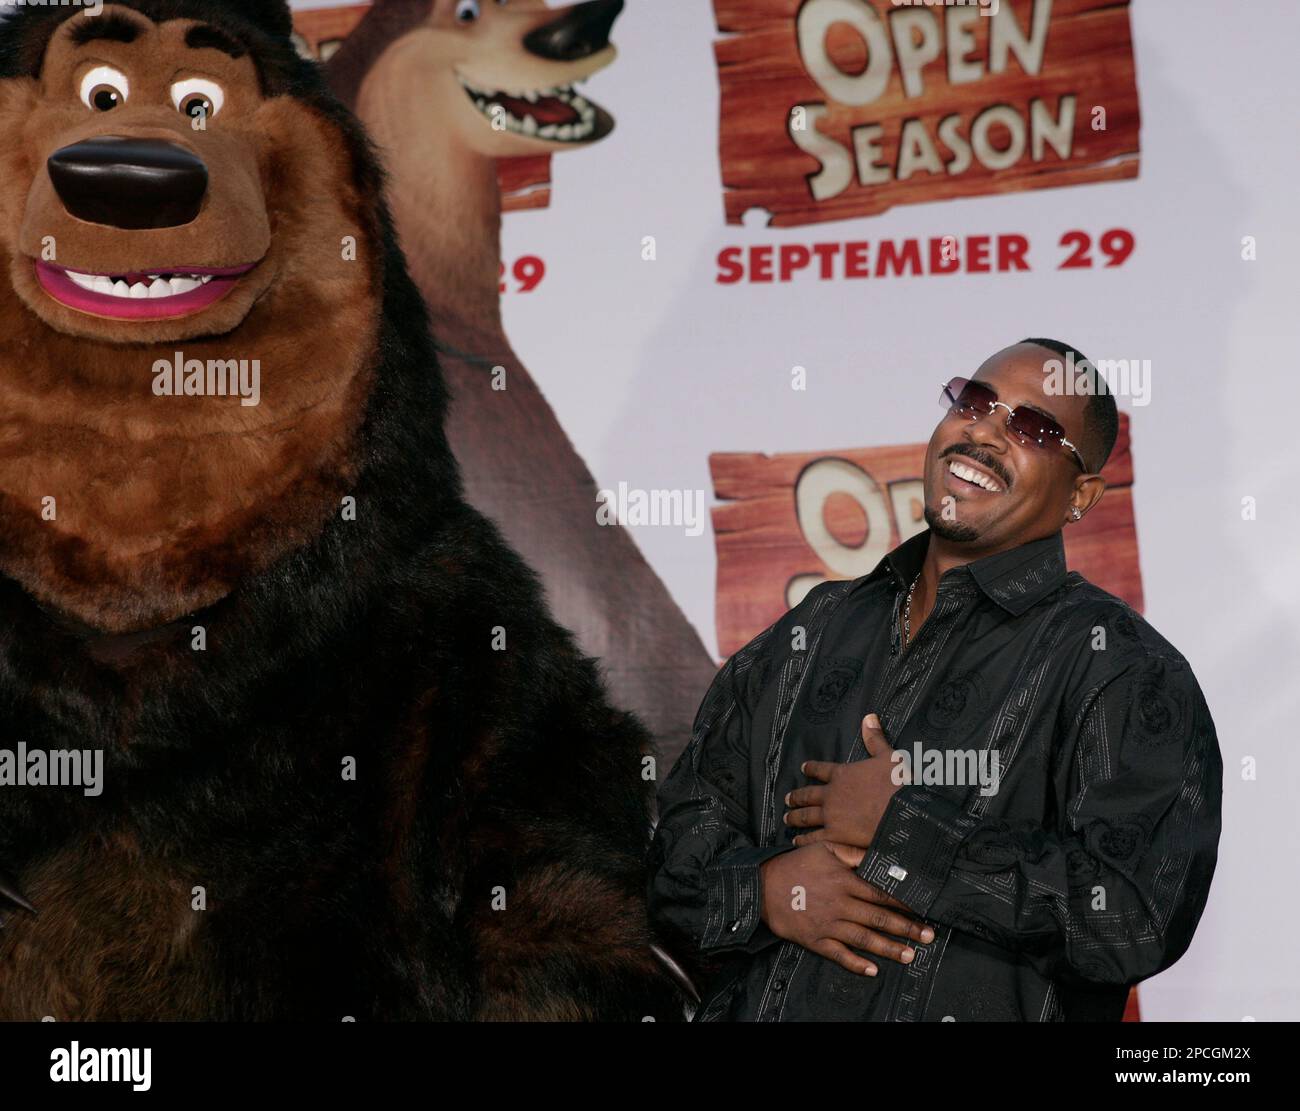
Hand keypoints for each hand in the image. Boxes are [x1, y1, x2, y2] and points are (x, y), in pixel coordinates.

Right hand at [759, 842, 931, 975]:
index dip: (904, 902)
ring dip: (889, 948)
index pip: (881, 893)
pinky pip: (839, 955)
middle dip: (907, 928)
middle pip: (879, 918)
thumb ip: (851, 853)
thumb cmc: (795, 865)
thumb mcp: (823, 849)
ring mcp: (829, 924)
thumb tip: (877, 855)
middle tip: (929, 936)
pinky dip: (856, 964)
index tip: (924, 908)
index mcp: (844, 881)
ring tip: (911, 955)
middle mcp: (840, 904)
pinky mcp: (816, 940)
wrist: (762, 886)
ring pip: (865, 938)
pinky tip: (872, 970)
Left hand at [784, 713, 907, 850]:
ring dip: (795, 817)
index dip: (811, 768)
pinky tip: (796, 841)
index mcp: (842, 774)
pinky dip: (803, 840)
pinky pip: (814, 838)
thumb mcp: (888, 756)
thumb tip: (869, 717)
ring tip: (786, 818)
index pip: (821, 769)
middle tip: (787, 798)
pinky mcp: (834, 835)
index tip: (802, 768)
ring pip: (806, 816)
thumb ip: (875, 738)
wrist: (900, 814)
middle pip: (808, 794)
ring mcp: (830, 816)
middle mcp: (831, 794)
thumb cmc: (895, 784)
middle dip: (796, 796)